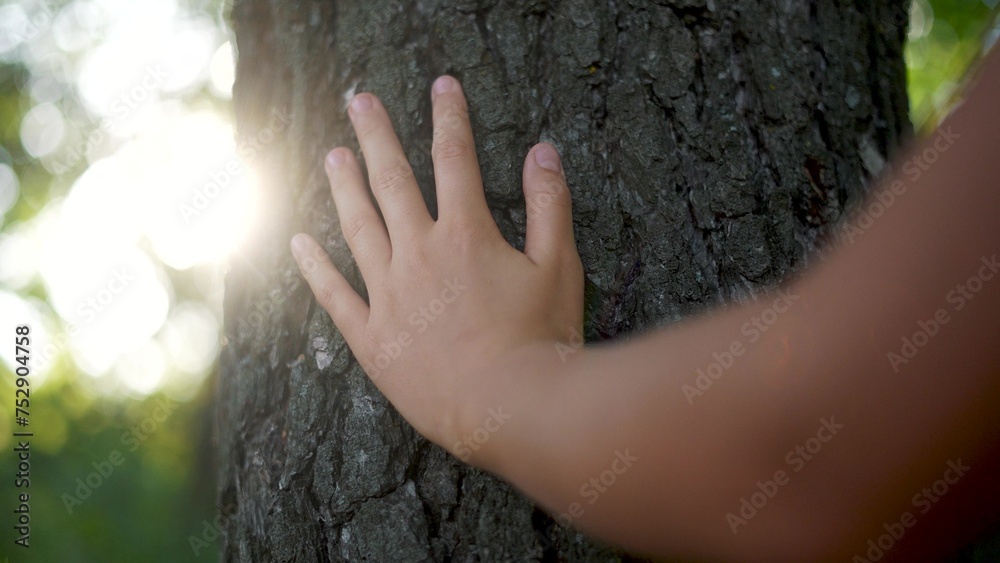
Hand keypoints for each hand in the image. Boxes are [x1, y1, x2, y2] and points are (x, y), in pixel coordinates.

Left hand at [290, 76, 582, 462]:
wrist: (512, 409)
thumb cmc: (542, 340)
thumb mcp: (560, 266)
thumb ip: (549, 204)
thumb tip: (542, 151)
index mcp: (466, 234)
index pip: (454, 159)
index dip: (449, 117)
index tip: (442, 86)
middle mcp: (419, 254)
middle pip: (392, 181)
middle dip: (376, 135)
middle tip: (358, 101)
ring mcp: (390, 295)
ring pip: (358, 228)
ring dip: (343, 188)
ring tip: (332, 156)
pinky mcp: (372, 338)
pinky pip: (334, 296)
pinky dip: (315, 268)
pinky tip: (299, 242)